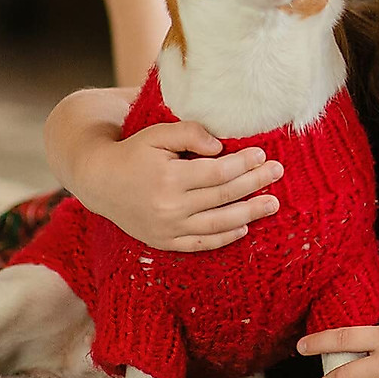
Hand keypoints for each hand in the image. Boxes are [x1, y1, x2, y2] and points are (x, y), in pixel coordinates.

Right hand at [79, 121, 282, 251]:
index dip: (243, 164)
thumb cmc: (134, 152)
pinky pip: (200, 244)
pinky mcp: (164, 242)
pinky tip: (244, 227)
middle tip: (278, 173)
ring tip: (273, 204)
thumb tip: (221, 146)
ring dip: (249, 214)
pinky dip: (224, 238)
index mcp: (169, 178)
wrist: (100, 182)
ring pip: (217, 224)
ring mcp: (167, 229)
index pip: (218, 172)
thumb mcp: (158, 134)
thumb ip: (190, 133)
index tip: (263, 154)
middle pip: (223, 196)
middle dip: (254, 184)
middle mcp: (169, 207)